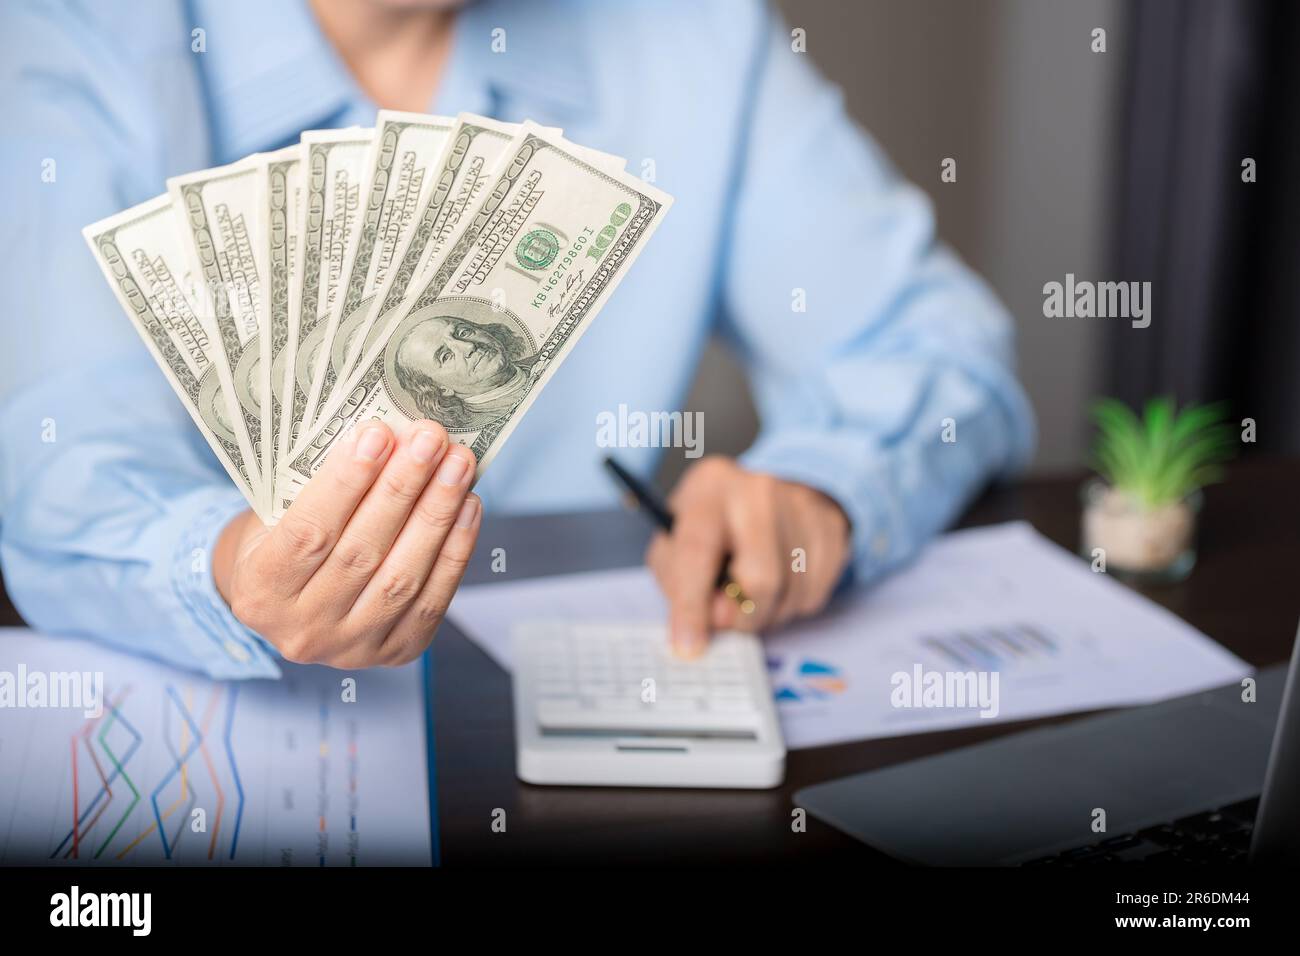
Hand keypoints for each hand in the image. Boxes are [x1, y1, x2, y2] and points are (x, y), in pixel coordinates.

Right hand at [213, 420, 480, 667]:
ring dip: (436, 513)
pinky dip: (455, 549)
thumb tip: (387, 436)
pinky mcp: (396, 652)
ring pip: (402, 578)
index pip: (306, 534)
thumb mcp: (277, 513)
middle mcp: (302, 629)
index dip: (345, 484)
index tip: (377, 434)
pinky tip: (467, 504)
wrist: (292, 605)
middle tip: (430, 438)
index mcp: (258, 591)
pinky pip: (433, 599)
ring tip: (458, 464)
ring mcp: (351, 648)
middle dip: (402, 488)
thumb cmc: (285, 539)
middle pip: (361, 554)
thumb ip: (319, 485)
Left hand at [644, 456, 850, 657]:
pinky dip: (793, 603)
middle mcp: (758, 491)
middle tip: (729, 621)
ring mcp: (801, 506)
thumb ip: (679, 583)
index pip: (697, 552)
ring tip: (752, 594)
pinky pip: (816, 594)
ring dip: (769, 613)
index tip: (689, 646)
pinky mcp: (830, 527)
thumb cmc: (711, 525)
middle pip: (760, 579)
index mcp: (709, 489)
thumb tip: (712, 621)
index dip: (691, 606)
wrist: (763, 492)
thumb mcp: (674, 544)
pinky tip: (779, 582)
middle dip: (742, 618)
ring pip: (793, 594)